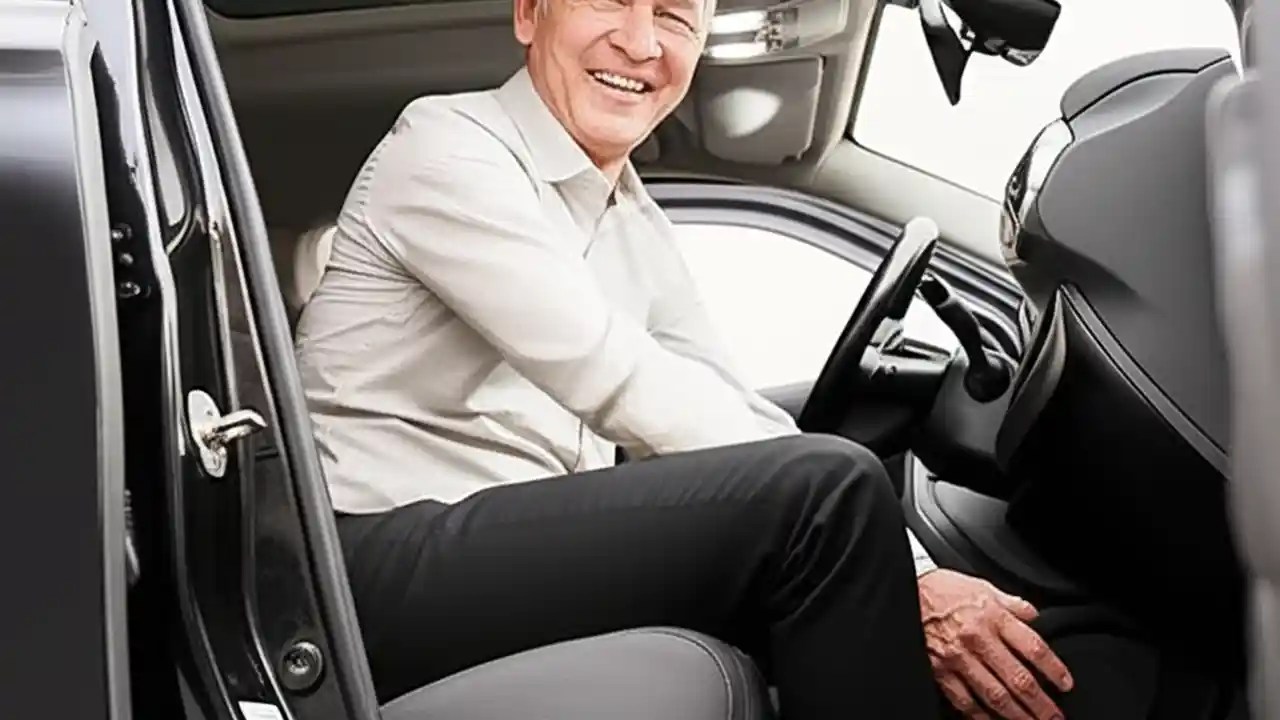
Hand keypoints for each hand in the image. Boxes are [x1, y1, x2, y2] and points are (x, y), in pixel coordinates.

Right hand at [917, 569, 1073, 718]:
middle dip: (1042, 703)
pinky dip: (982, 717)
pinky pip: (965, 701)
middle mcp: (978, 639)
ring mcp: (958, 659)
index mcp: (992, 616)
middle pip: (1019, 678)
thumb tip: (1034, 616)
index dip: (1054, 669)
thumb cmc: (943, 590)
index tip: (1065, 683)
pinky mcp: (940, 671)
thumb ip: (1012, 603)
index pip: (1033, 648)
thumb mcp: (982, 587)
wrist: (903, 591)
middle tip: (1056, 717)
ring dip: (1018, 715)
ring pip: (995, 695)